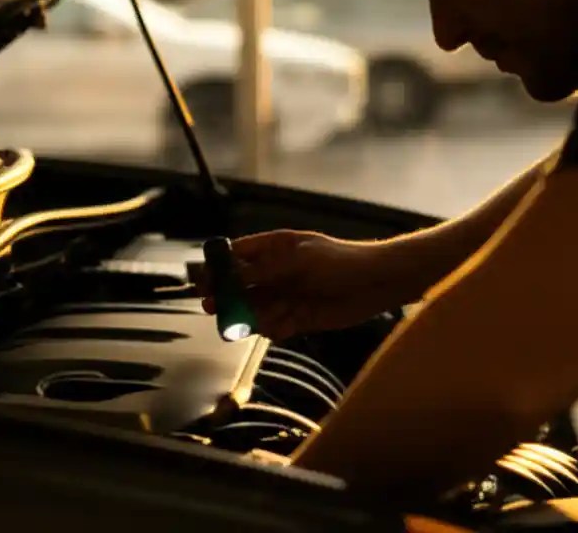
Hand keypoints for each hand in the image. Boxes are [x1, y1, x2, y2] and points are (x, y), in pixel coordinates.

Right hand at [197, 230, 417, 340]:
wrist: (375, 285)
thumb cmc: (340, 262)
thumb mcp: (299, 260)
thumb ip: (265, 269)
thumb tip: (231, 274)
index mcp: (276, 248)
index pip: (238, 255)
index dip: (219, 267)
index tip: (202, 280)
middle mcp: (277, 272)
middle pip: (240, 286)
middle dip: (227, 297)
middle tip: (212, 306)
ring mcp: (286, 295)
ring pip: (255, 309)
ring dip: (253, 316)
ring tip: (262, 318)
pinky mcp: (297, 318)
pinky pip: (274, 326)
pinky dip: (274, 329)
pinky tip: (285, 326)